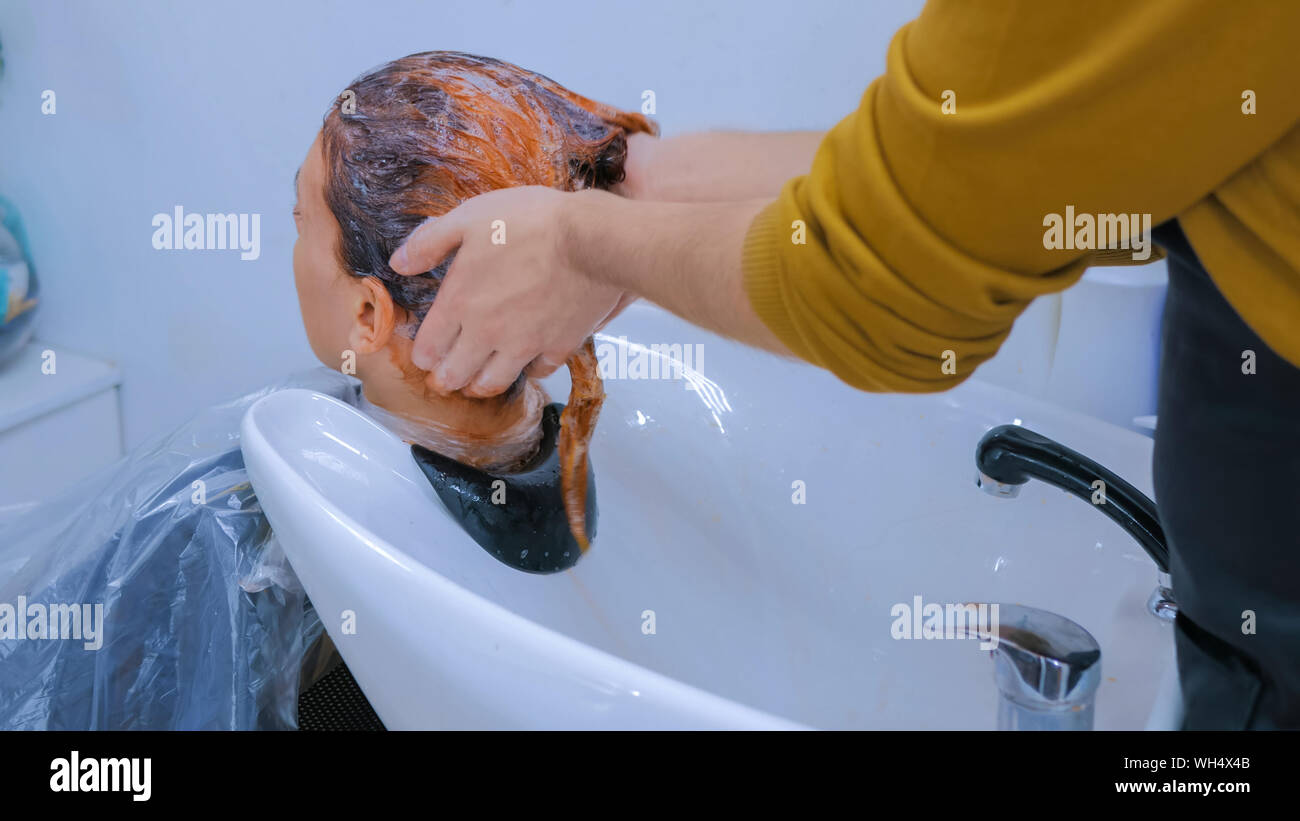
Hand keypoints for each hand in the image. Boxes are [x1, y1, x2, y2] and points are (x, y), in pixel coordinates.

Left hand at [389, 186, 627, 396]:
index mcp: (460, 302)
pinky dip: (529, 372)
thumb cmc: (530, 222)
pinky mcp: (559, 346)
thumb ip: (430, 242)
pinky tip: (527, 362)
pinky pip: (538, 373)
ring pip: (493, 383)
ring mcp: (525, 344)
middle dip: (445, 379)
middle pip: (455, 376)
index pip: (428, 349)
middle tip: (445, 376)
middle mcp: (487, 333)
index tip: (426, 353)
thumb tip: (399, 263)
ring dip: (480, 385)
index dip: (423, 355)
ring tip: (477, 381)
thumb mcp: (470, 217)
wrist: (591, 239)